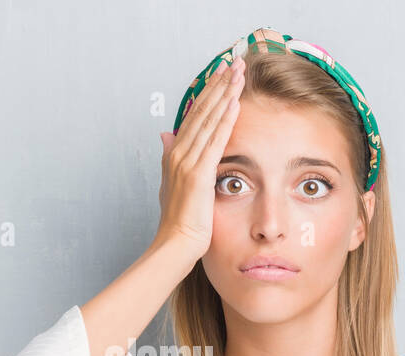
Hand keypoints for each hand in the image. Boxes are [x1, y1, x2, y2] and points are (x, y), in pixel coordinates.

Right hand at [154, 55, 244, 261]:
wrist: (175, 246)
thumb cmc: (178, 223)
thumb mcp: (172, 186)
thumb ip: (171, 159)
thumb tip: (165, 135)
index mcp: (175, 155)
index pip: (194, 116)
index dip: (208, 93)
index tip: (222, 74)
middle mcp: (178, 154)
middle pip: (201, 111)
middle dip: (218, 84)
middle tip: (234, 61)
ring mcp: (187, 163)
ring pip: (208, 120)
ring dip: (224, 94)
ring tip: (238, 72)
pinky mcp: (198, 174)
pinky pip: (214, 141)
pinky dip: (225, 120)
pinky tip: (235, 102)